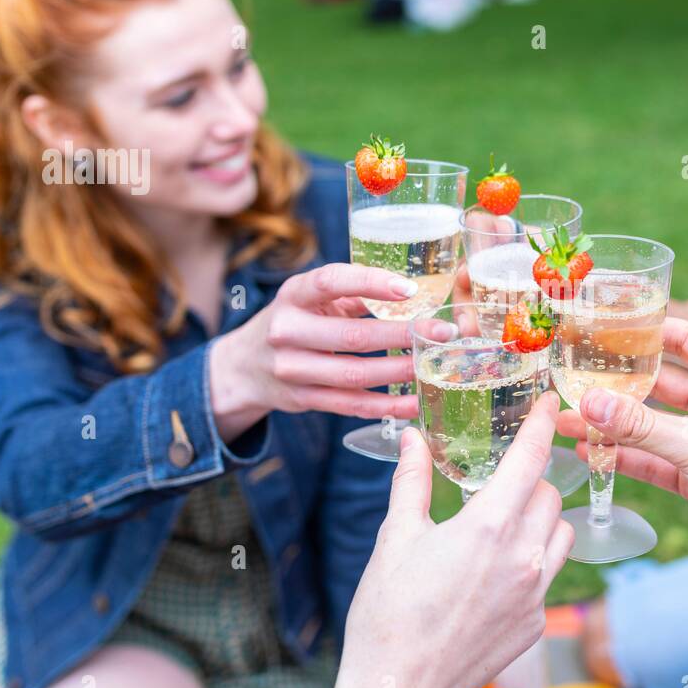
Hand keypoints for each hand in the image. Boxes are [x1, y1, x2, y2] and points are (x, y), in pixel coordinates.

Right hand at [209, 263, 452, 438]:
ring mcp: (292, 369)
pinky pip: (351, 405)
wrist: (244, 366)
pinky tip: (415, 402)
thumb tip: (413, 293)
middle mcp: (287, 330)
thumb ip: (353, 294)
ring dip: (400, 372)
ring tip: (435, 365)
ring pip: (355, 374)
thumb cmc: (294, 321)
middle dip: (404, 335)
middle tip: (443, 332)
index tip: (409, 289)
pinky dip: (387, 406)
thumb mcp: (311, 299)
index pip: (331, 282)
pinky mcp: (302, 399)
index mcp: (293, 295)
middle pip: (353, 336)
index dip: (370, 283)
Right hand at [329, 392, 574, 687]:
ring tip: (504, 525)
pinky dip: (534, 561)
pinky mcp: (537, 621)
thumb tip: (410, 439)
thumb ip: (411, 482)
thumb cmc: (389, 615)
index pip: (530, 459)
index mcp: (487, 527)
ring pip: (561, 532)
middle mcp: (523, 556)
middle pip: (549, 494)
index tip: (547, 403)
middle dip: (530, 479)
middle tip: (501, 481)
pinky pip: (551, 574)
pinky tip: (497, 571)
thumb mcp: (396, 538)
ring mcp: (535, 591)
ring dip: (541, 519)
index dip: (541, 425)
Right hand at [555, 317, 687, 584]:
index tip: (607, 325)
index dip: (649, 330)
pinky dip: (624, 458)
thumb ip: (639, 425)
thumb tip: (589, 402)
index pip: (686, 339)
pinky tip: (589, 455)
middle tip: (574, 378)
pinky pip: (653, 459)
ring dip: (613, 425)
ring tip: (567, 420)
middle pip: (659, 384)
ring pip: (651, 426)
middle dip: (618, 384)